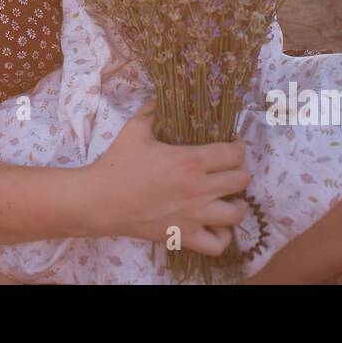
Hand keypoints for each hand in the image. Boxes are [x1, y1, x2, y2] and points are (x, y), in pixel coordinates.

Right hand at [86, 99, 253, 256]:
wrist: (100, 201)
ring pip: (236, 214)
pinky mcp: (184, 236)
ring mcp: (194, 216)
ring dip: (238, 205)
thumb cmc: (117, 164)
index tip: (235, 147)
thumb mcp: (135, 130)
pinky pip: (217, 244)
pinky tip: (214, 225)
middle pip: (241, 181)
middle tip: (232, 170)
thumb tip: (160, 99)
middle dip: (240, 173)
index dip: (238, 149)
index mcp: (189, 161)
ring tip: (230, 199)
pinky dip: (222, 236)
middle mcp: (198, 189)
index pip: (232, 154)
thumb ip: (152, 112)